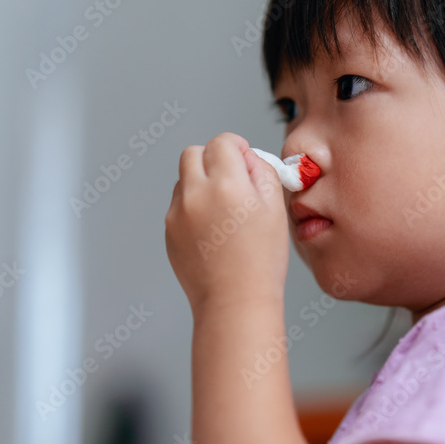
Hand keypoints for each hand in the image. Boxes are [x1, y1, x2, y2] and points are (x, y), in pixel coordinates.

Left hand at [165, 132, 288, 313]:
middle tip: (232, 178)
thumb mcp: (275, 209)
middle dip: (213, 158)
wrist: (235, 301)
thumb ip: (263, 171)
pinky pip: (179, 205)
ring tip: (225, 211)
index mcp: (226, 184)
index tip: (244, 156)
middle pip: (193, 153)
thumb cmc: (261, 261)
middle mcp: (196, 194)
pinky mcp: (169, 231)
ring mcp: (177, 213)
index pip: (222, 142)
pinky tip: (214, 230)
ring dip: (202, 182)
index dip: (237, 146)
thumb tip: (247, 156)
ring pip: (184, 179)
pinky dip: (194, 207)